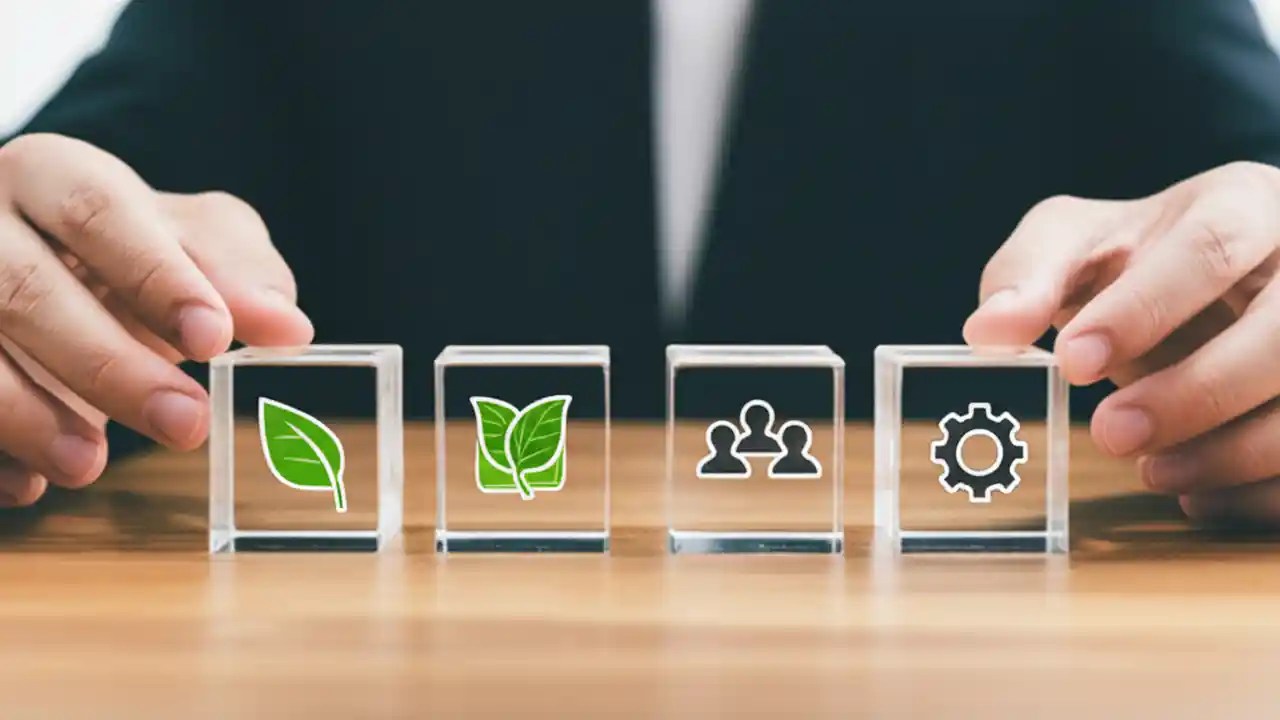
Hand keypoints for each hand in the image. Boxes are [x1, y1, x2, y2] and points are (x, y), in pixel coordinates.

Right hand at [0, 133, 312, 505]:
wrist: (33, 255)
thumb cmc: (127, 247)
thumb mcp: (194, 241)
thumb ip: (242, 276)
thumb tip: (289, 329)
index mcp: (51, 174)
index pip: (100, 213)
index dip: (157, 278)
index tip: (214, 339)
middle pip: (28, 287)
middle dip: (108, 364)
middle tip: (186, 423)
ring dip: (26, 415)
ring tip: (90, 465)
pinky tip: (29, 482)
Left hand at [963, 161, 1279, 525]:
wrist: (1203, 280)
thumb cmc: (1135, 257)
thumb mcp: (1074, 244)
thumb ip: (1026, 277)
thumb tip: (985, 332)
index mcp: (1242, 206)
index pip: (1210, 247)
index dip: (1144, 308)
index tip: (1072, 361)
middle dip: (1196, 391)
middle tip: (1110, 433)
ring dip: (1234, 451)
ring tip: (1153, 471)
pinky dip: (1261, 490)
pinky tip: (1197, 495)